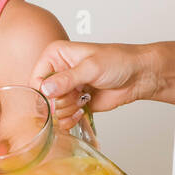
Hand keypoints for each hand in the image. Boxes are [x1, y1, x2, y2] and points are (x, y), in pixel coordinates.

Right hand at [29, 41, 161, 128]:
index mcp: (55, 55)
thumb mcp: (91, 67)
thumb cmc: (118, 61)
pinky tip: (81, 111)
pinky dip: (70, 118)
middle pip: (43, 97)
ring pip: (53, 109)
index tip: (58, 96)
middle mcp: (58, 72)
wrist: (138, 76)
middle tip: (77, 94)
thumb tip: (46, 90)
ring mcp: (66, 89)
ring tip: (83, 99)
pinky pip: (62, 117)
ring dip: (68, 109)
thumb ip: (67, 79)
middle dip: (61, 101)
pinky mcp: (74, 103)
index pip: (36, 78)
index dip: (44, 92)